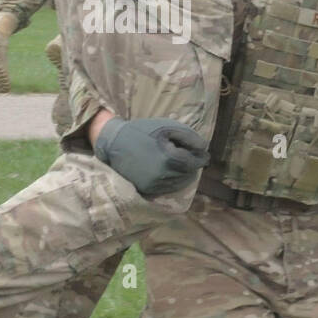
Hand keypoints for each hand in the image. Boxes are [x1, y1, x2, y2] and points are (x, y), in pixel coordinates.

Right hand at [93, 116, 209, 195]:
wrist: (113, 141)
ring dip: (183, 173)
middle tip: (190, 156)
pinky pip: (168, 188)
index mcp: (168, 159)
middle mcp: (162, 175)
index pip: (194, 163)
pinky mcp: (146, 189)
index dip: (201, 158)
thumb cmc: (142, 131)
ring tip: (178, 162)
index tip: (204, 155)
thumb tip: (204, 147)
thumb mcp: (167, 127)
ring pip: (179, 182)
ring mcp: (154, 184)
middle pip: (188, 173)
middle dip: (191, 165)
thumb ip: (189, 137)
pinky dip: (173, 180)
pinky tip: (170, 170)